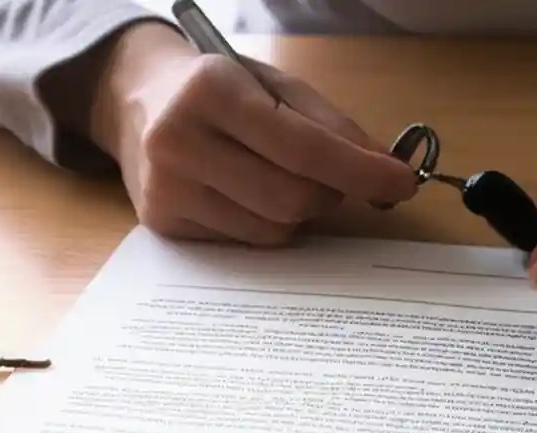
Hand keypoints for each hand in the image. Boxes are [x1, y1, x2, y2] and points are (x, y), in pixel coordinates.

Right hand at [89, 23, 415, 244]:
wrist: (135, 101)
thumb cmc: (216, 89)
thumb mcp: (273, 85)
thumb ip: (330, 125)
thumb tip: (384, 171)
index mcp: (211, 93)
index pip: (304, 148)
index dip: (360, 172)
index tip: (401, 183)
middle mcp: (179, 143)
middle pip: (292, 198)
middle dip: (330, 194)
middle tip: (333, 177)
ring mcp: (167, 190)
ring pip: (273, 230)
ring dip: (299, 213)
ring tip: (279, 179)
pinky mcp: (164, 224)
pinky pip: (246, 244)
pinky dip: (266, 224)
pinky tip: (247, 194)